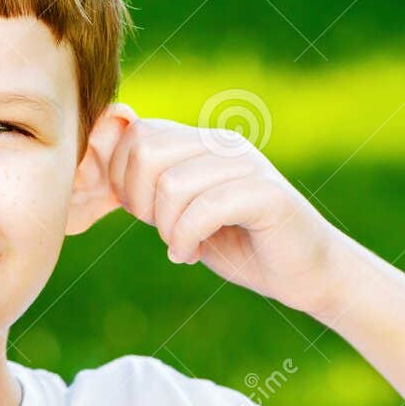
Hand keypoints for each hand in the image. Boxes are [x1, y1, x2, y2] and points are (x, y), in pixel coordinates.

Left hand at [104, 103, 342, 313]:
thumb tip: (99, 151)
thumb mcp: (181, 211)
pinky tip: (190, 255)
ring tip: (182, 246)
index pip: (137, 134)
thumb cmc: (239, 243)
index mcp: (202, 141)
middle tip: (160, 230)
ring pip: (171, 185)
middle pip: (145, 151)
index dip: (122, 179)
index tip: (141, 214)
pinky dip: (185, 239)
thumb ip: (148, 184)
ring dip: (165, 228)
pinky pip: (204, 209)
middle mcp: (223, 144)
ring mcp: (247, 165)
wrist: (305, 271)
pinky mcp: (267, 195)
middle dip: (138, 201)